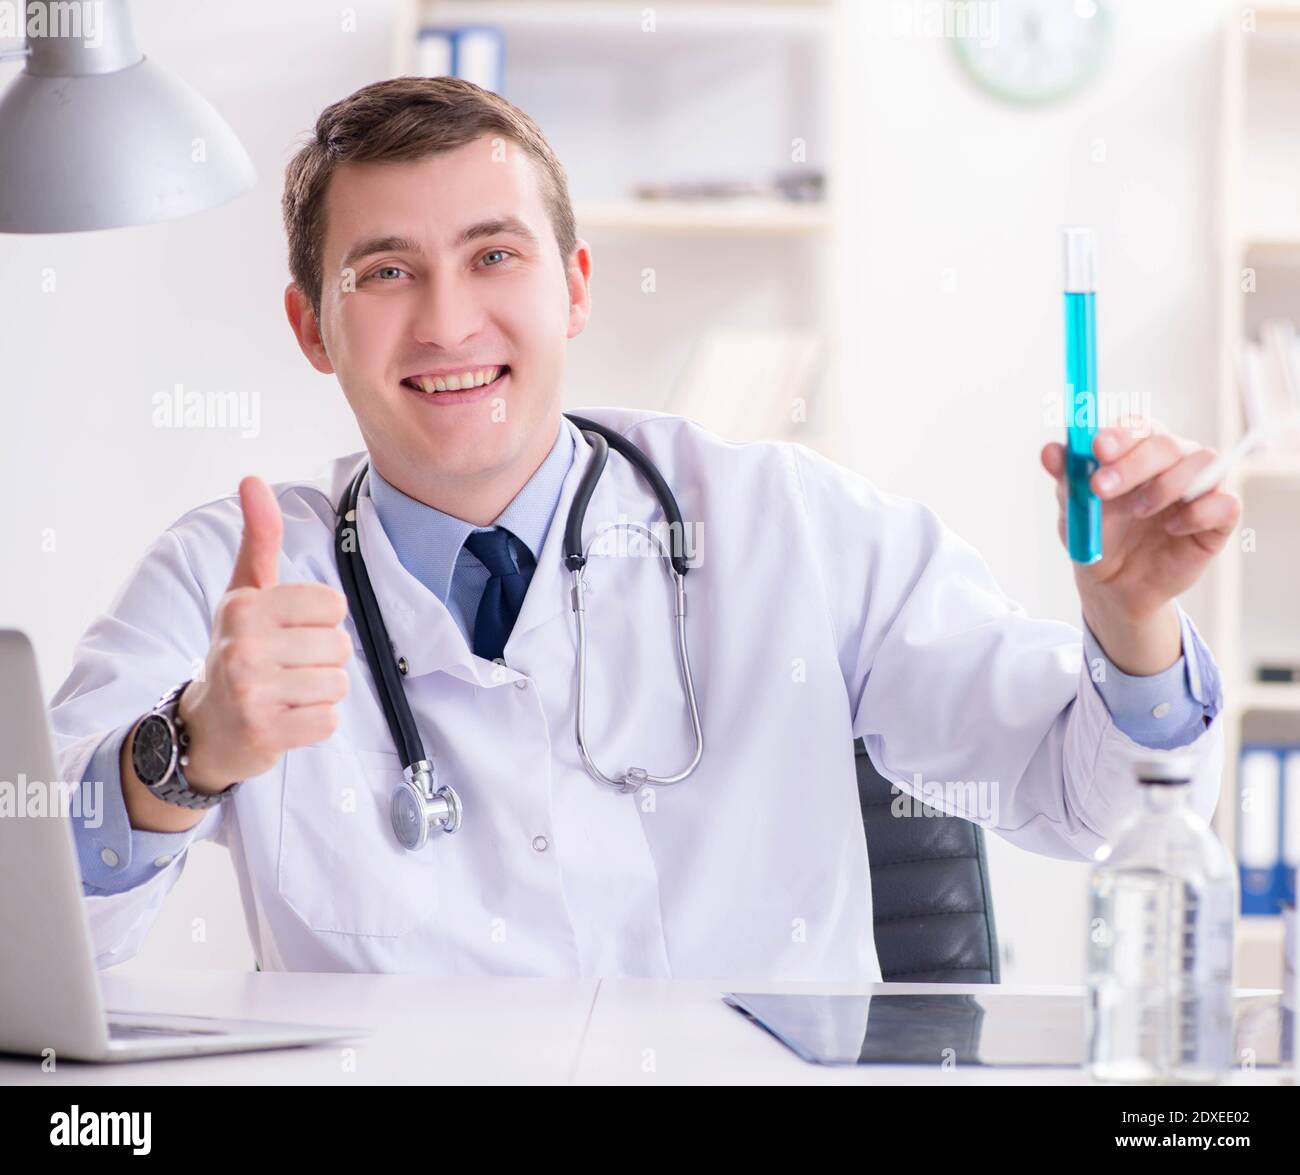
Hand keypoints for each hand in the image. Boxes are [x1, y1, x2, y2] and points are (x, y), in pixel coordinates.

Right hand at [178, 476, 352, 791]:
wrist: (206, 727)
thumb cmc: (238, 650)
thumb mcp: (245, 592)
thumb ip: (258, 538)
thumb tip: (252, 479)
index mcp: (244, 606)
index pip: (333, 604)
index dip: (321, 621)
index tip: (289, 632)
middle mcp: (244, 646)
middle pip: (339, 645)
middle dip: (322, 659)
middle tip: (286, 668)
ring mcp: (252, 693)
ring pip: (337, 684)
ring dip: (320, 692)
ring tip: (286, 692)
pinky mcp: (265, 733)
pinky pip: (328, 720)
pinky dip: (316, 723)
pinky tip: (286, 718)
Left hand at [1040, 419, 1240, 674]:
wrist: (1113, 584)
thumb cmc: (1099, 534)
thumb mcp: (1075, 508)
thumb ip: (1067, 478)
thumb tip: (1049, 450)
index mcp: (1138, 449)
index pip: (1138, 427)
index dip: (1120, 435)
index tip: (1097, 449)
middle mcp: (1174, 460)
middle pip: (1167, 444)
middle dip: (1133, 464)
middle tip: (1100, 488)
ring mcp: (1200, 487)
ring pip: (1202, 463)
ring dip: (1166, 485)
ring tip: (1138, 511)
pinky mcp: (1218, 519)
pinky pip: (1225, 504)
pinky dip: (1198, 513)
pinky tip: (1172, 528)